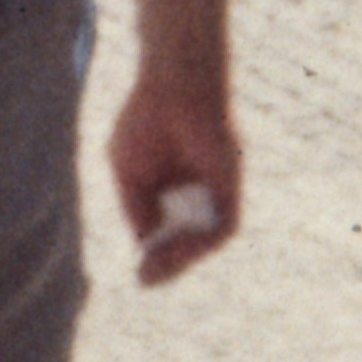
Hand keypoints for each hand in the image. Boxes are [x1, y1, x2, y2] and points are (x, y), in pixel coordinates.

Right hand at [112, 79, 242, 281]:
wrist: (171, 81)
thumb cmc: (147, 117)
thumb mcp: (130, 172)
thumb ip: (138, 209)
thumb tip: (146, 244)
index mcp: (175, 186)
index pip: (171, 234)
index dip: (158, 258)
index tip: (141, 274)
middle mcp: (199, 189)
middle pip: (190, 240)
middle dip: (169, 265)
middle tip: (146, 280)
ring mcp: (217, 185)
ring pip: (208, 238)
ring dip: (183, 259)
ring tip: (155, 269)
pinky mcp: (232, 180)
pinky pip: (225, 225)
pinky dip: (202, 242)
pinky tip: (176, 248)